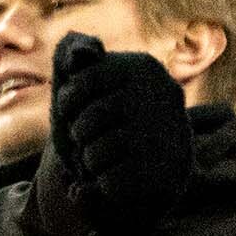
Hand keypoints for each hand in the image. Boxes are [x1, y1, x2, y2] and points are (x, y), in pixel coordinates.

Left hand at [36, 34, 191, 235]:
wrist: (151, 162)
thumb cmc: (106, 115)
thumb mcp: (84, 79)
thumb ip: (72, 51)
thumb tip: (83, 53)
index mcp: (143, 67)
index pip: (84, 80)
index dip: (67, 100)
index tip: (70, 109)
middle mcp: (163, 97)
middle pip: (89, 121)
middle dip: (79, 133)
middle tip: (88, 136)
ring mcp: (167, 136)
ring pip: (96, 154)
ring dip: (88, 159)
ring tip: (101, 155)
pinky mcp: (167, 175)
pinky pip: (110, 183)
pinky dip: (100, 184)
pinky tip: (113, 174)